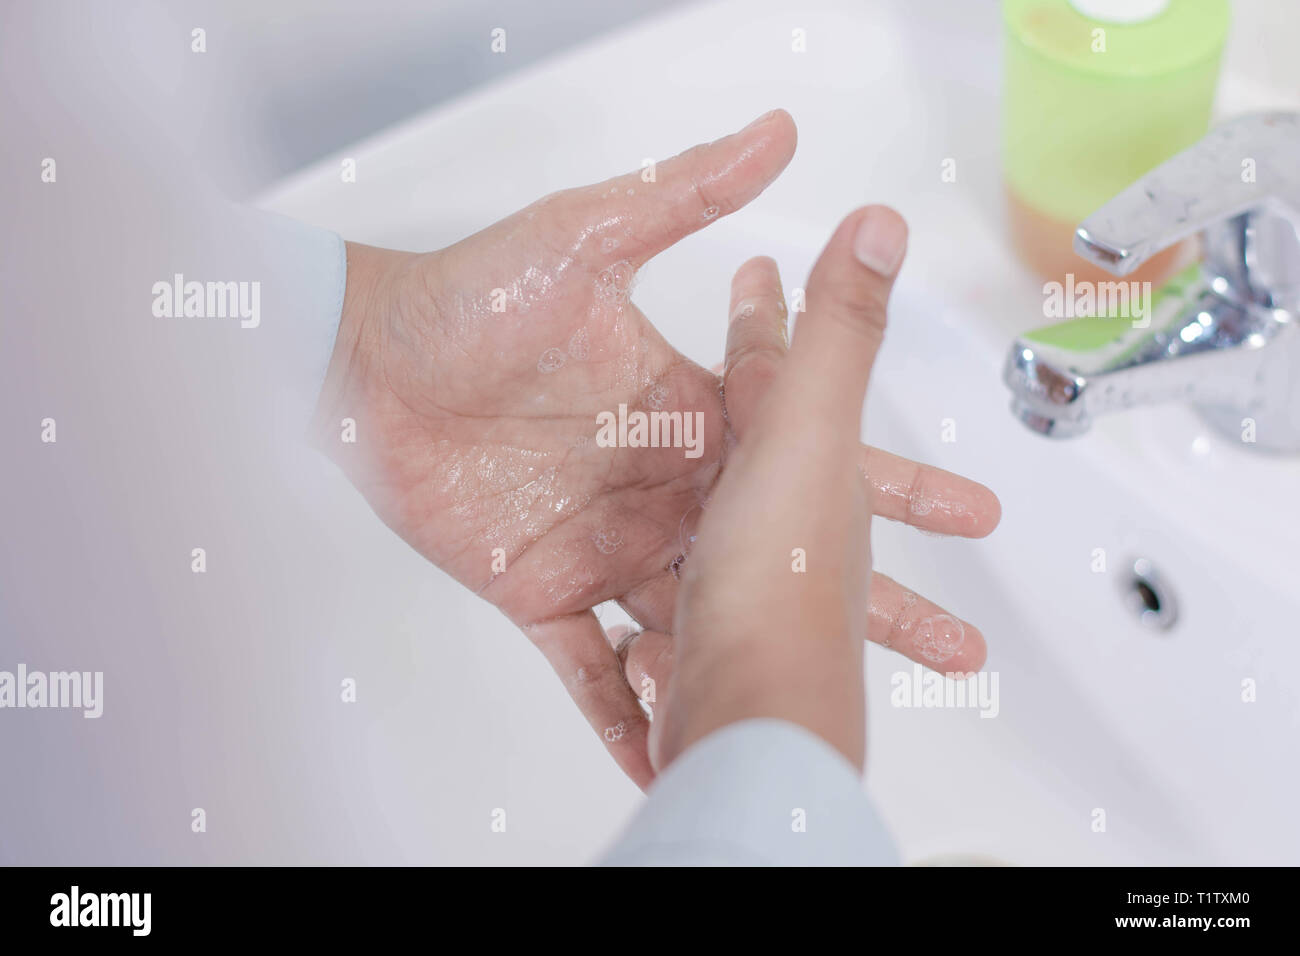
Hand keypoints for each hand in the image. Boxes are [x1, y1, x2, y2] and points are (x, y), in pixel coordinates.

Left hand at [313, 111, 999, 786]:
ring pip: (707, 626)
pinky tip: (670, 757)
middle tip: (951, 645)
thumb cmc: (468, 299)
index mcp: (689, 416)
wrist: (362, 366)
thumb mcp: (585, 240)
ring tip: (825, 717)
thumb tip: (777, 134)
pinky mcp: (544, 592)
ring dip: (767, 673)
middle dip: (869, 601)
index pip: (813, 453)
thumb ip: (684, 194)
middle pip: (785, 557)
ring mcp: (608, 548)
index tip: (970, 514)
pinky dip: (627, 716)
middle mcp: (664, 489)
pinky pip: (594, 670)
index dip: (894, 485)